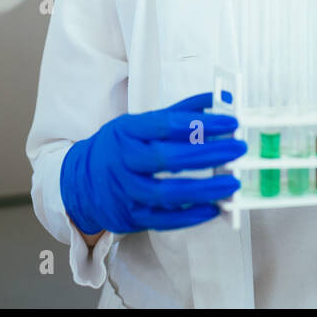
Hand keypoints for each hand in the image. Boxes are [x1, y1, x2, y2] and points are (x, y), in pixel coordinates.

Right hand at [59, 92, 246, 236]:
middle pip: (167, 158)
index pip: (166, 124)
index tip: (230, 122)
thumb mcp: (139, 124)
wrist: (79, 182)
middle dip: (207, 154)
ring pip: (166, 192)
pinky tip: (213, 209)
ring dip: (203, 189)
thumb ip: (179, 112)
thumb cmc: (118, 148)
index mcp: (127, 131)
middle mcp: (124, 160)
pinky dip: (190, 216)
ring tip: (232, 184)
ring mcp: (125, 190)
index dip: (200, 123)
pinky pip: (162, 219)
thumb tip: (217, 98)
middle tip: (237, 149)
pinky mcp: (130, 216)